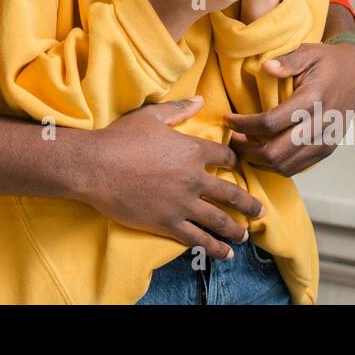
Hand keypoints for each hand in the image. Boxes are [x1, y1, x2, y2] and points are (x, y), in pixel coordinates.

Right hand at [76, 97, 263, 259]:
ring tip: (245, 234)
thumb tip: (199, 100)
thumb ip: (178, 110)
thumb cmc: (120, 138)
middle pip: (230, 193)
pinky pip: (197, 239)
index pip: (225, 156)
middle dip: (247, 203)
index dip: (234, 159)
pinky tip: (226, 253)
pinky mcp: (167, 223)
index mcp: (192, 151)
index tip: (237, 165)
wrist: (96, 166)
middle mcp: (194, 179)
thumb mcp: (150, 116)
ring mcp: (182, 203)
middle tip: (258, 211)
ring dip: (235, 228)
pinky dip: (214, 247)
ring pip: (218, 220)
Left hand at [223, 40, 354, 175]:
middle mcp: (320, 126)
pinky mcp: (327, 150)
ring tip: (243, 147)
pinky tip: (261, 152)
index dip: (245, 125)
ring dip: (259, 161)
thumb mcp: (308, 52)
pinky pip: (297, 167)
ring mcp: (325, 142)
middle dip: (248, 150)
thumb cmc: (327, 61)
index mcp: (313, 101)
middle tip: (231, 140)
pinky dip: (275, 166)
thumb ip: (287, 61)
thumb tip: (265, 67)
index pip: (272, 123)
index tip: (228, 120)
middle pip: (276, 153)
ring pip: (285, 166)